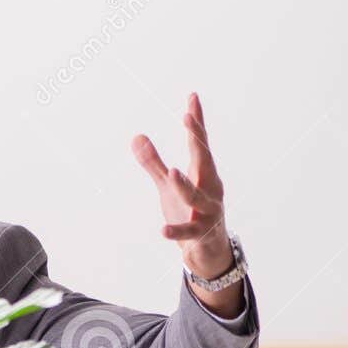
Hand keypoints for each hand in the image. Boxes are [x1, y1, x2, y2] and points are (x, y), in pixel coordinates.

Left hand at [133, 92, 237, 306]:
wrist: (207, 250)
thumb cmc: (190, 211)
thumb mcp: (168, 185)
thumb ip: (153, 163)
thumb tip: (136, 136)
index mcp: (203, 174)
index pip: (200, 144)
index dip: (196, 122)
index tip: (191, 97)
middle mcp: (210, 189)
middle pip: (205, 161)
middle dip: (197, 140)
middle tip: (187, 118)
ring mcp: (208, 211)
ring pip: (198, 197)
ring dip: (186, 185)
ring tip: (172, 172)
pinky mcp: (202, 233)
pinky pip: (190, 231)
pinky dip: (177, 230)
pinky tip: (162, 229)